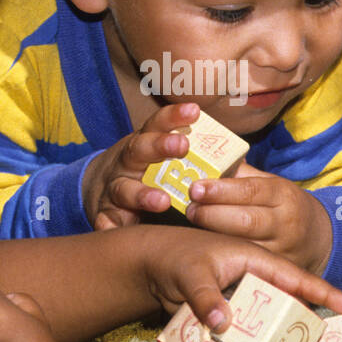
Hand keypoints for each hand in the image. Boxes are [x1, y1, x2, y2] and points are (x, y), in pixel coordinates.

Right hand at [82, 102, 200, 230]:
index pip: (158, 125)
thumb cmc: (146, 173)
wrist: (100, 189)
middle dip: (160, 146)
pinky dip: (108, 225)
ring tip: (161, 201)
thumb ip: (195, 160)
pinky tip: (111, 229)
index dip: (174, 117)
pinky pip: (105, 220)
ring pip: (124, 188)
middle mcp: (127, 163)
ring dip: (142, 194)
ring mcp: (114, 188)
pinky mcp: (105, 214)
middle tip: (182, 145)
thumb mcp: (162, 158)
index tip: (193, 111)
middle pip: (140, 150)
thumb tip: (241, 167)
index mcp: (145, 144)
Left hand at [139, 228, 341, 330]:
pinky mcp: (224, 315)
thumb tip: (224, 325)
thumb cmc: (174, 256)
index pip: (294, 277)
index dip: (323, 291)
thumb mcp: (191, 274)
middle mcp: (251, 280)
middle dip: (299, 326)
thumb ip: (207, 298)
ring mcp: (239, 299)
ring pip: (263, 325)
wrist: (148, 264)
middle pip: (284, 305)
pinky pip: (241, 336)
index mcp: (253, 260)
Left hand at [185, 162, 333, 275]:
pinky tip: (206, 244)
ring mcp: (281, 249)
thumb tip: (207, 160)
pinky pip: (246, 261)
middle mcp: (285, 222)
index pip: (251, 190)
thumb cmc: (282, 205)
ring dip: (214, 234)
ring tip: (193, 223)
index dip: (221, 191)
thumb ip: (241, 175)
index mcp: (283, 194)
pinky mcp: (275, 268)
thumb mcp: (270, 184)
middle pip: (245, 220)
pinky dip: (224, 252)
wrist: (316, 238)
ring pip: (243, 244)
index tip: (196, 188)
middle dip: (212, 214)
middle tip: (189, 208)